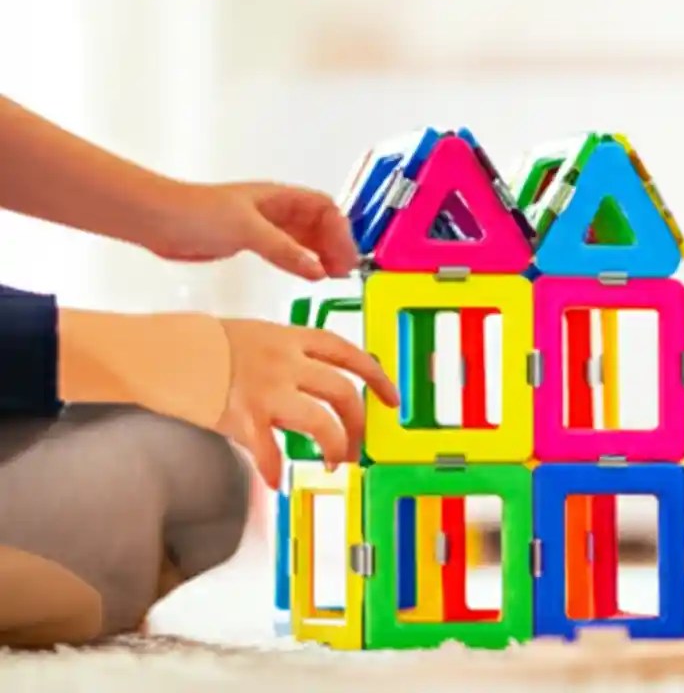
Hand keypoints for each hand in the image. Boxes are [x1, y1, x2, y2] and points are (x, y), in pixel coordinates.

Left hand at [147, 182, 358, 280]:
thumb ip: (285, 250)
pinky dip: (301, 261)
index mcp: (280, 197)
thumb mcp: (248, 230)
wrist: (156, 219)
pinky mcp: (249, 242)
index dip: (339, 232)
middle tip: (342, 272)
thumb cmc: (198, 213)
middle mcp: (276, 209)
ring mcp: (263, 226)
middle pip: (320, 223)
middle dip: (335, 245)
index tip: (343, 259)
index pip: (325, 209)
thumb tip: (318, 270)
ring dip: (322, 254)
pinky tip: (308, 275)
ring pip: (305, 238)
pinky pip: (287, 250)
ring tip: (332, 276)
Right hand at [215, 319, 398, 487]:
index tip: (391, 398)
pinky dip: (274, 470)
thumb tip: (310, 389)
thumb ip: (287, 358)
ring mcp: (266, 389)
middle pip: (343, 393)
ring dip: (334, 447)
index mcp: (290, 338)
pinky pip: (269, 451)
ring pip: (322, 422)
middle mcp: (285, 362)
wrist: (158, 350)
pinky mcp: (242, 416)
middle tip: (356, 446)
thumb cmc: (203, 344)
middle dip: (357, 424)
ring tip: (331, 463)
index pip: (349, 354)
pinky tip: (276, 481)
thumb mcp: (255, 336)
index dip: (377, 377)